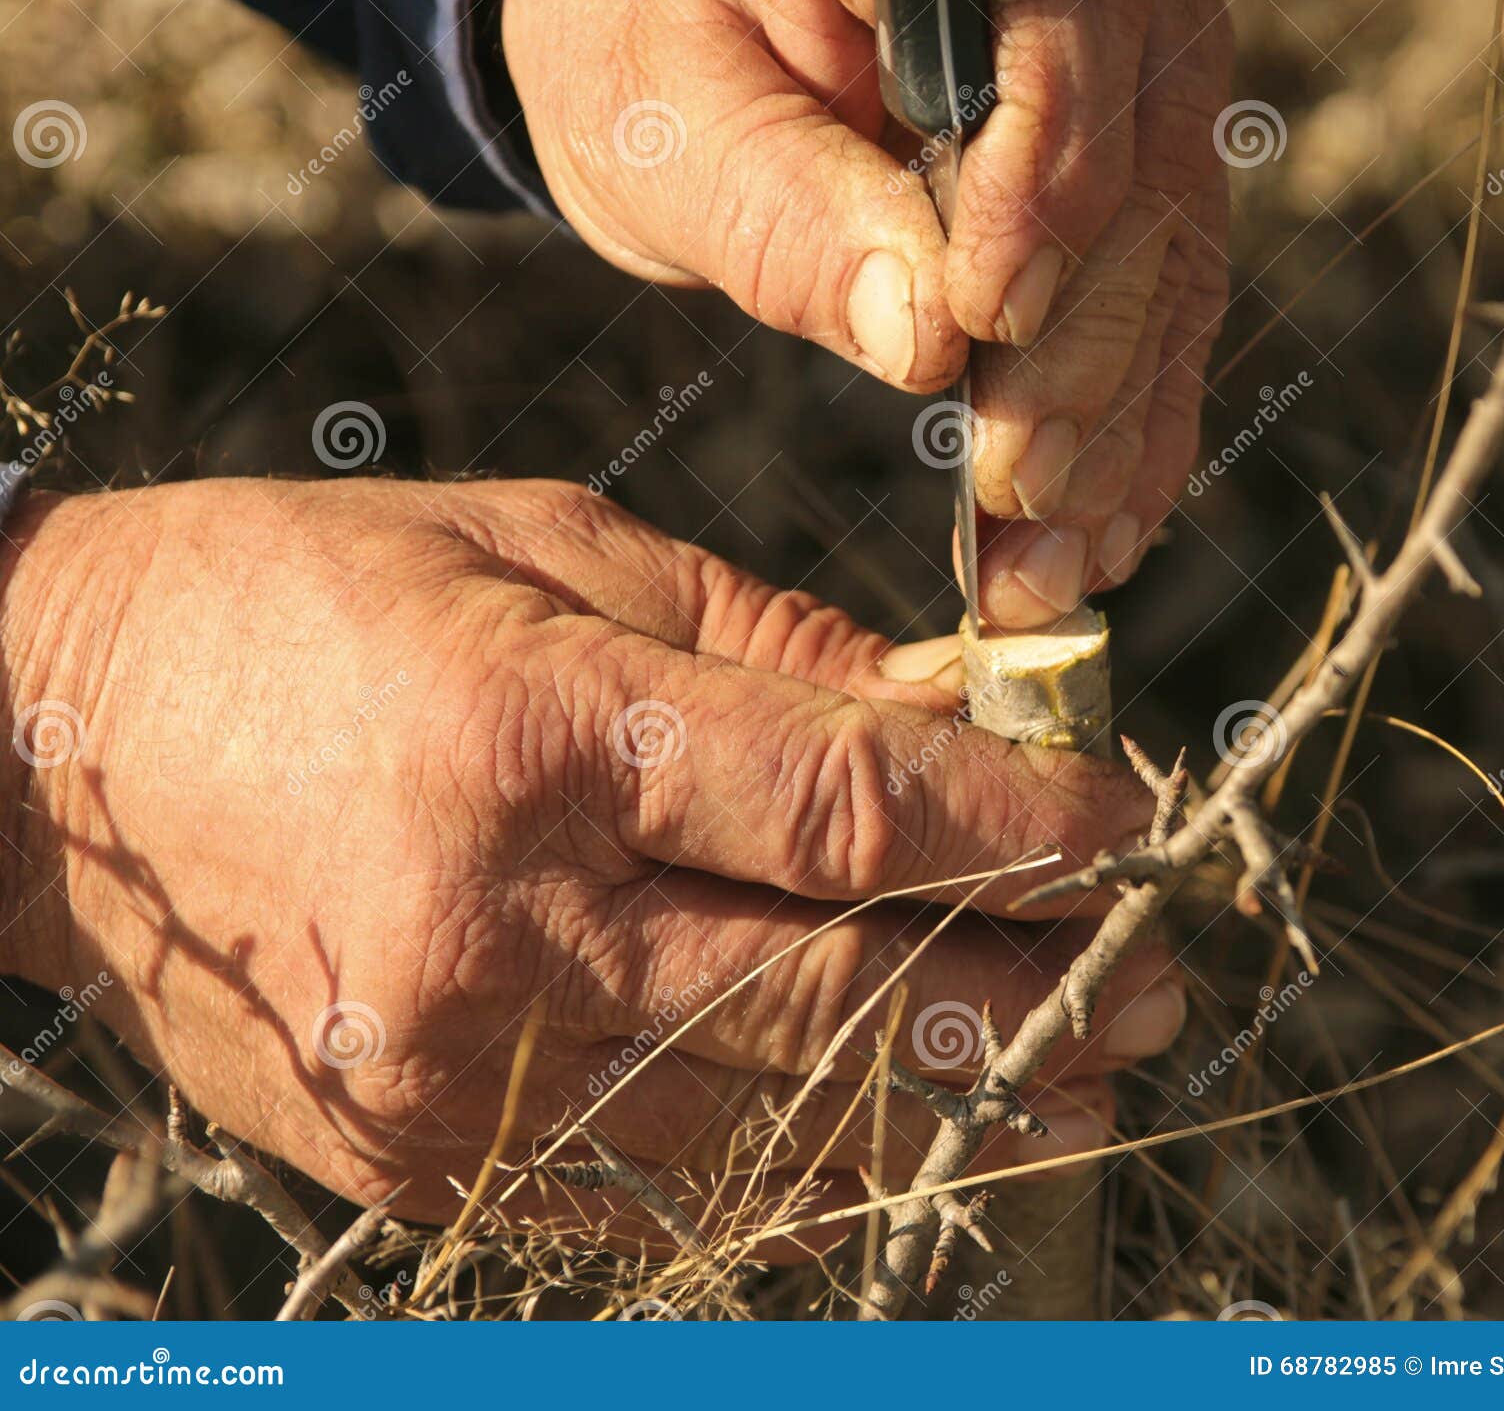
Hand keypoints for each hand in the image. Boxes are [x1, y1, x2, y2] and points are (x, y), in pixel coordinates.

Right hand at [0, 480, 1185, 1254]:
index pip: (847, 814)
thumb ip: (760, 641)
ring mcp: (452, 1074)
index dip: (1021, 831)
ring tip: (1077, 1086)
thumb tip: (945, 709)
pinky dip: (800, 1168)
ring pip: (768, 1123)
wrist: (51, 747)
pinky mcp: (413, 1156)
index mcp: (535, 734)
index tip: (1133, 827)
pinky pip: (654, 1186)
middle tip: (1160, 989)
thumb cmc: (307, 596)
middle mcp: (501, 929)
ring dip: (946, 1107)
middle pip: (836, 996)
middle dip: (1028, 993)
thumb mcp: (542, 550)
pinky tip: (900, 1144)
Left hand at [504, 0, 1231, 625]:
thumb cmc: (646, 39)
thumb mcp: (668, 122)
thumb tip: (928, 340)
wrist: (667, 22)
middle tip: (1023, 492)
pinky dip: (1130, 420)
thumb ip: (786, 213)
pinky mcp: (1128, 153)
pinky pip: (1158, 292)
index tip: (990, 322)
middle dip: (1084, 342)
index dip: (1041, 170)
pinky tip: (1098, 532)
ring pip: (1168, 242)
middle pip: (1139, 144)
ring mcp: (1123, 45)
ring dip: (1120, 419)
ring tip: (1054, 563)